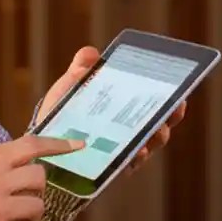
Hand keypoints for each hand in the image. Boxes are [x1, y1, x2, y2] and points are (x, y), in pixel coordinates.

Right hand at [0, 135, 83, 220]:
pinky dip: (33, 217)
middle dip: (54, 159)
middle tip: (64, 163)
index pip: (25, 142)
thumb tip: (12, 168)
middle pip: (34, 153)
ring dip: (38, 197)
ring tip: (28, 209)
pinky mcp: (1, 208)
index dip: (53, 143)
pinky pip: (33, 207)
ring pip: (38, 180)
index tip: (74, 143)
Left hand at [33, 46, 188, 177]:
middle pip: (160, 122)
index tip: (180, 91)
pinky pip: (130, 163)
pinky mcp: (112, 167)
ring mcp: (122, 148)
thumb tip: (92, 53)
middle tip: (175, 107)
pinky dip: (136, 156)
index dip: (170, 96)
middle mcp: (129, 128)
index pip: (154, 100)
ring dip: (156, 136)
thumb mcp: (69, 85)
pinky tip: (137, 151)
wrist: (41, 143)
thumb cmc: (59, 112)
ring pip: (150, 143)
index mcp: (123, 105)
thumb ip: (80, 67)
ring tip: (155, 131)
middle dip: (170, 115)